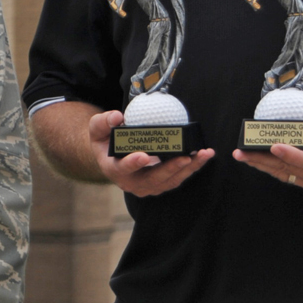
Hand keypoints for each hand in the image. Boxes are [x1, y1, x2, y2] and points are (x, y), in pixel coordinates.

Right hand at [88, 109, 213, 196]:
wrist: (113, 155)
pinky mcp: (161, 183)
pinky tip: (204, 155)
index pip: (123, 169)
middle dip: (170, 169)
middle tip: (185, 157)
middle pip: (153, 179)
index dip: (133, 164)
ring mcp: (148, 186)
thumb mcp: (97, 128)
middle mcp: (131, 183)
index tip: (143, 156)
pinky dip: (192, 167)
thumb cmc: (105, 140)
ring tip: (203, 154)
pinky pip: (178, 177)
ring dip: (188, 169)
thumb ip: (104, 122)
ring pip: (170, 181)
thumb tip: (117, 116)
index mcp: (114, 169)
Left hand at [232, 105, 302, 194]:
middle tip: (241, 152)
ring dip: (262, 165)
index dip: (290, 155)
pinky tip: (257, 159)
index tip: (273, 146)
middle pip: (289, 170)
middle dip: (263, 160)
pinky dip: (272, 167)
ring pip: (285, 174)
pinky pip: (289, 175)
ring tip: (242, 155)